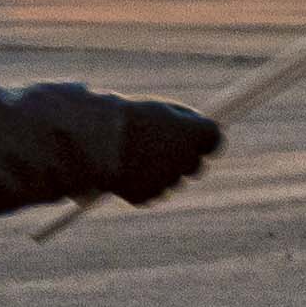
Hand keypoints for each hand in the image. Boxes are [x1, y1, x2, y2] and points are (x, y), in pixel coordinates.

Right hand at [105, 100, 221, 206]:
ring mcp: (165, 181)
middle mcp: (184, 161)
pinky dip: (140, 182)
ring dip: (159, 169)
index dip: (203, 138)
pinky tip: (122, 168)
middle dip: (181, 156)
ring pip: (170, 179)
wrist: (91, 140)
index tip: (192, 134)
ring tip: (132, 152)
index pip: (214, 140)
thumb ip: (183, 120)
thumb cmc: (126, 117)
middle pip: (194, 164)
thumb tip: (199, 130)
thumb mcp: (159, 109)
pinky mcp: (145, 196)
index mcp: (192, 134)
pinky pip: (150, 190)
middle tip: (159, 143)